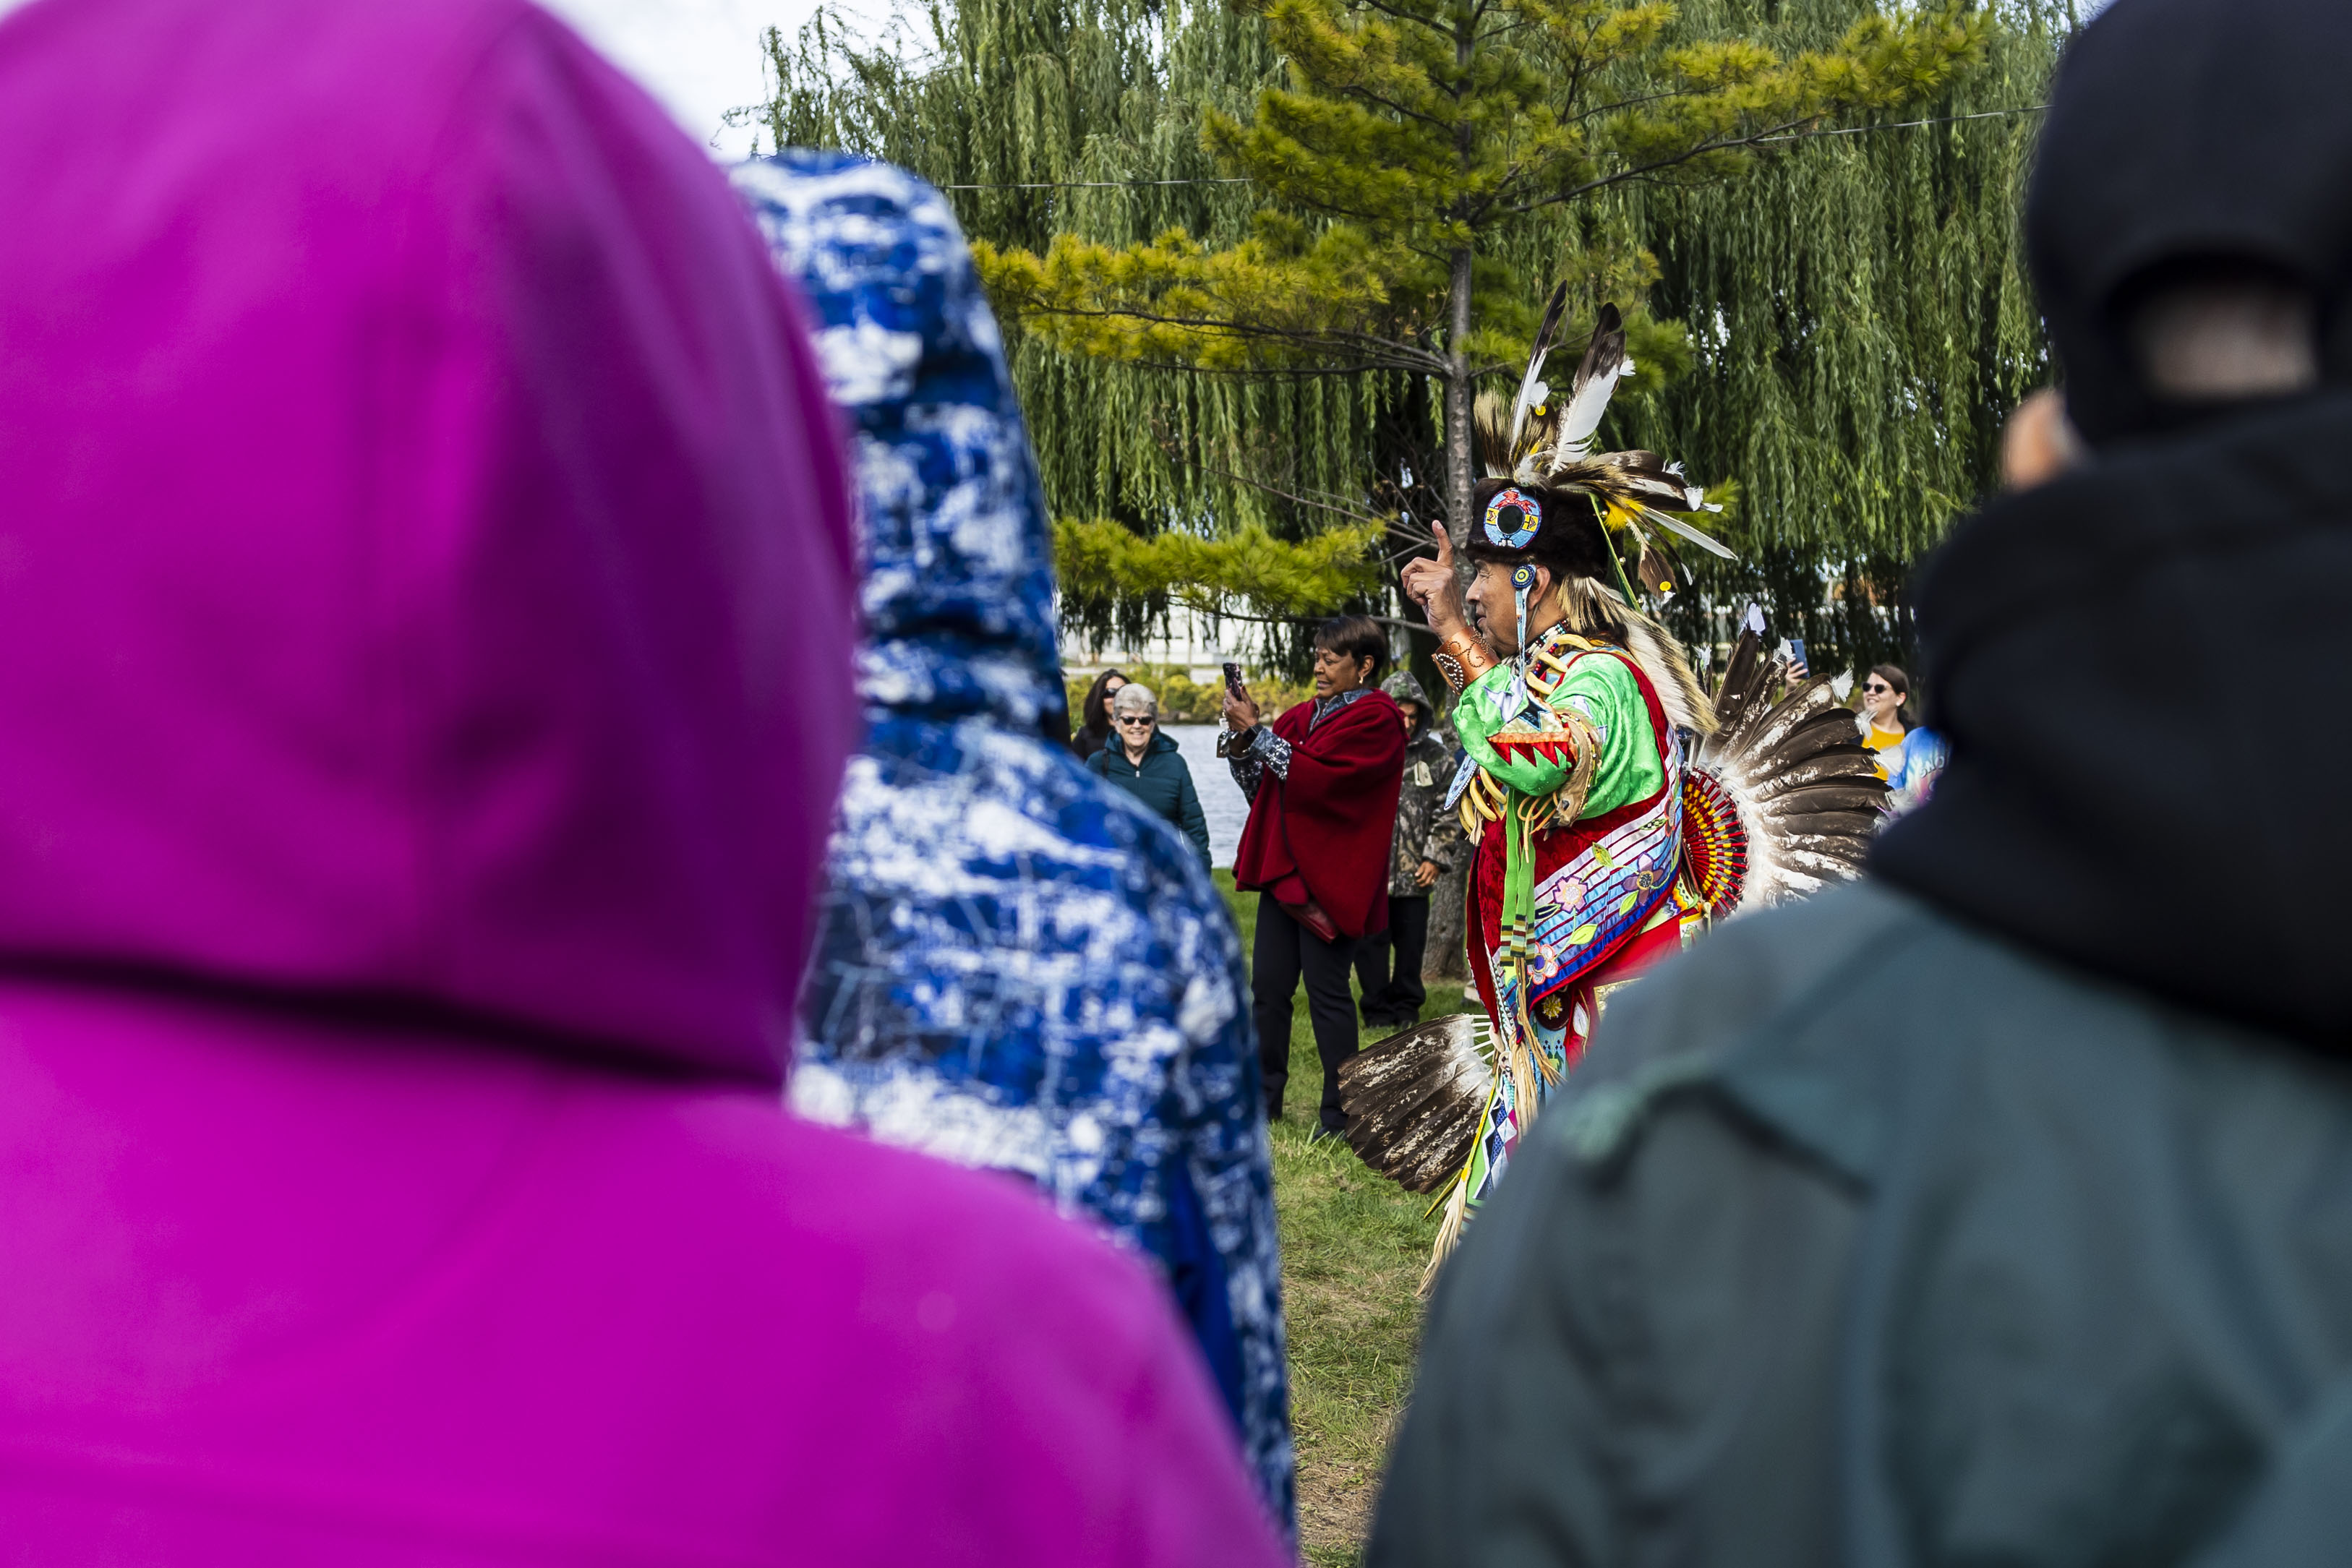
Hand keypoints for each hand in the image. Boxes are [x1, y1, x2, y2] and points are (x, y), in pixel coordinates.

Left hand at [1222, 688, 1258, 731]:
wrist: (1250, 728)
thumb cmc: (1251, 715)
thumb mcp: (1249, 703)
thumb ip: (1244, 694)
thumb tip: (1242, 686)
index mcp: (1234, 704)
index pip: (1228, 695)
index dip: (1228, 691)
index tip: (1229, 690)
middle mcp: (1229, 710)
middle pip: (1224, 701)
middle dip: (1227, 698)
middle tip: (1232, 698)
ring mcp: (1228, 716)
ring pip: (1224, 707)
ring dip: (1227, 705)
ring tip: (1232, 705)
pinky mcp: (1228, 720)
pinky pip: (1225, 713)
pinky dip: (1228, 711)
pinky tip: (1233, 712)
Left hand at [1400, 519, 1468, 634]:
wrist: (1451, 627)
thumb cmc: (1440, 612)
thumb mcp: (1432, 591)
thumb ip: (1425, 579)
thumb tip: (1410, 573)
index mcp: (1448, 571)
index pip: (1445, 549)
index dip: (1440, 535)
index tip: (1435, 523)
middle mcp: (1447, 571)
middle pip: (1415, 562)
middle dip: (1407, 577)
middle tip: (1414, 592)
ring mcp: (1444, 577)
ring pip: (1413, 577)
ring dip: (1411, 591)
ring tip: (1423, 600)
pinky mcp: (1438, 586)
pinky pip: (1414, 586)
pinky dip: (1413, 597)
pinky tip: (1425, 603)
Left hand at [1413, 859, 1439, 888]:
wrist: (1436, 860)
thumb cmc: (1428, 862)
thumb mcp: (1423, 865)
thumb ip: (1420, 870)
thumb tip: (1416, 875)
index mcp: (1428, 871)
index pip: (1423, 878)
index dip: (1419, 881)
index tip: (1416, 881)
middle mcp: (1431, 874)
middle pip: (1427, 882)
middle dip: (1422, 885)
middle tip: (1419, 885)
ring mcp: (1435, 875)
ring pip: (1431, 883)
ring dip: (1427, 884)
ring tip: (1423, 884)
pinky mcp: (1437, 875)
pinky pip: (1434, 881)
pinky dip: (1431, 882)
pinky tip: (1428, 882)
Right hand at [1786, 659, 1808, 681]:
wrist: (1790, 685)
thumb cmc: (1794, 676)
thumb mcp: (1794, 672)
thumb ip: (1797, 667)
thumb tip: (1804, 663)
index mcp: (1788, 669)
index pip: (1788, 664)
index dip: (1791, 661)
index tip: (1795, 658)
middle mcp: (1788, 673)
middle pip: (1792, 669)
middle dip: (1797, 666)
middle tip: (1803, 663)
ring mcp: (1790, 678)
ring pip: (1795, 674)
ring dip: (1801, 672)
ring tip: (1807, 669)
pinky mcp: (1792, 682)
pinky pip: (1797, 680)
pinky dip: (1801, 678)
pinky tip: (1805, 677)